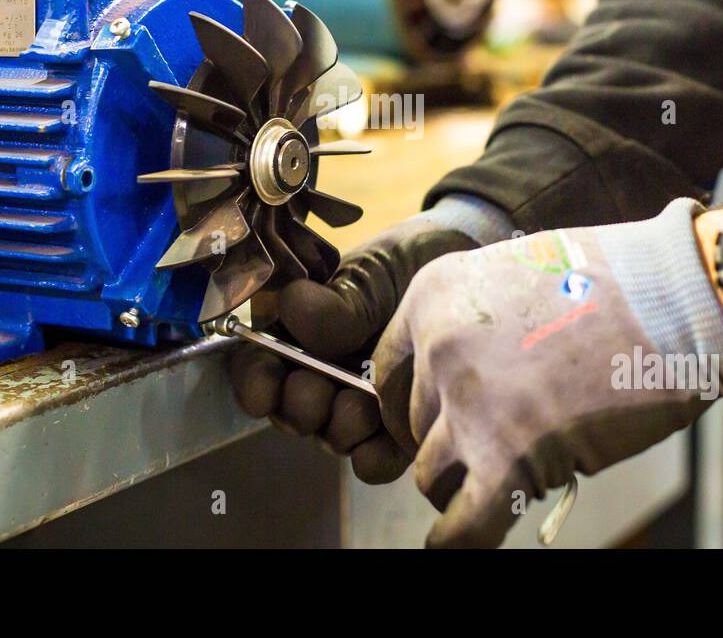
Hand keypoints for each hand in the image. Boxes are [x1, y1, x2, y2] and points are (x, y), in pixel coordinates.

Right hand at [229, 216, 478, 482]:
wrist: (467, 266)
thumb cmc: (406, 262)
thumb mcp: (371, 275)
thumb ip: (337, 302)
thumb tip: (292, 308)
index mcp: (298, 333)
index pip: (259, 365)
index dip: (255, 383)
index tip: (263, 394)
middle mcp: (321, 373)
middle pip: (290, 409)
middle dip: (301, 407)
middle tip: (318, 394)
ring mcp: (357, 402)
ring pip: (330, 436)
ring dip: (339, 429)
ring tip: (362, 407)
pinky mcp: (396, 427)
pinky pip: (373, 458)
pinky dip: (373, 457)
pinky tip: (383, 440)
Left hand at [371, 198, 722, 546]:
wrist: (673, 297)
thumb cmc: (611, 283)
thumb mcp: (512, 275)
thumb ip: (474, 322)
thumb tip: (453, 376)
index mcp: (432, 295)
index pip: (387, 372)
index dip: (408, 405)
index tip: (430, 422)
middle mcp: (438, 345)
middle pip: (412, 424)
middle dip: (448, 438)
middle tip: (494, 439)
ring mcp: (468, 401)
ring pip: (431, 474)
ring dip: (462, 481)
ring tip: (504, 474)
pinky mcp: (507, 455)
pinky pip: (461, 523)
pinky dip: (458, 538)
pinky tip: (463, 538)